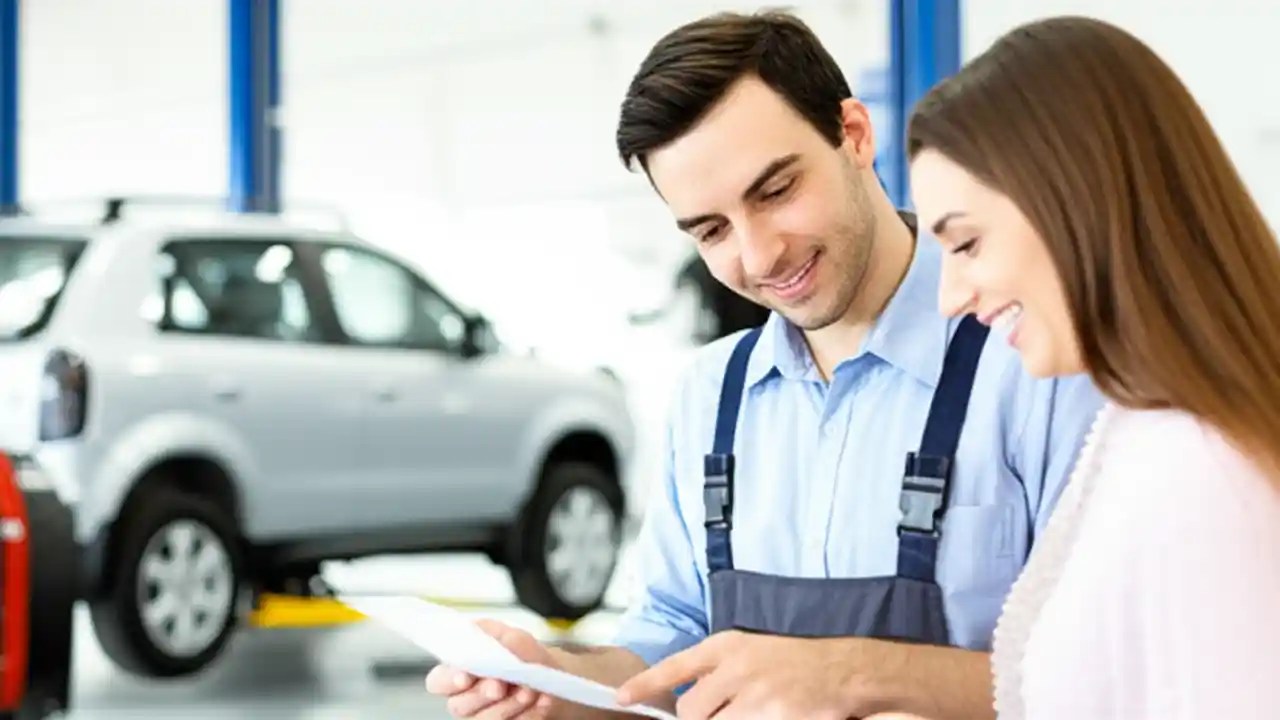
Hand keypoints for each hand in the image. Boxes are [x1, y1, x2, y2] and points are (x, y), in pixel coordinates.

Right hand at [425, 619, 559, 718]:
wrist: (555, 677)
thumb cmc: (526, 656)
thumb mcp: (520, 639)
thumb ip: (506, 639)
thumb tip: (499, 640)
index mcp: (461, 670)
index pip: (438, 681)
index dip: (449, 680)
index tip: (466, 677)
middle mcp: (467, 697)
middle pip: (459, 705)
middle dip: (482, 694)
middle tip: (502, 684)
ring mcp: (484, 716)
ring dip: (509, 705)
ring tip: (530, 689)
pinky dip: (529, 715)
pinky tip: (542, 701)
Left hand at [615, 630, 865, 719]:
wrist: (845, 668)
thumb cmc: (796, 658)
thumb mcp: (752, 649)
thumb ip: (718, 670)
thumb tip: (685, 697)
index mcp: (729, 645)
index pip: (675, 666)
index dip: (645, 685)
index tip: (622, 697)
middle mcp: (738, 668)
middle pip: (690, 709)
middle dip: (696, 719)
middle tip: (719, 712)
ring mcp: (757, 696)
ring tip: (749, 710)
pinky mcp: (775, 717)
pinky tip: (765, 714)